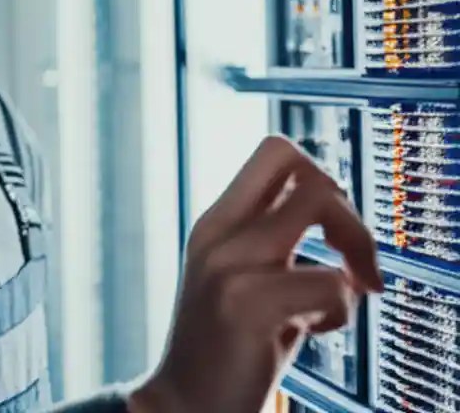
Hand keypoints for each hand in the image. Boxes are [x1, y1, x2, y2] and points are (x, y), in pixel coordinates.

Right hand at [127, 136, 383, 412]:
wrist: (184, 403)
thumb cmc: (228, 345)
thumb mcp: (245, 276)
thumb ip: (275, 238)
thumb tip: (338, 207)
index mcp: (217, 223)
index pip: (275, 152)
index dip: (321, 179)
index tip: (329, 233)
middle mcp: (219, 234)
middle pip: (305, 167)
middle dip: (349, 213)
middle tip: (350, 262)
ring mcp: (229, 266)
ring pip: (321, 206)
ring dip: (354, 259)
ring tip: (336, 299)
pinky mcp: (246, 305)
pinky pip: (330, 284)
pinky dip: (339, 313)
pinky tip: (311, 331)